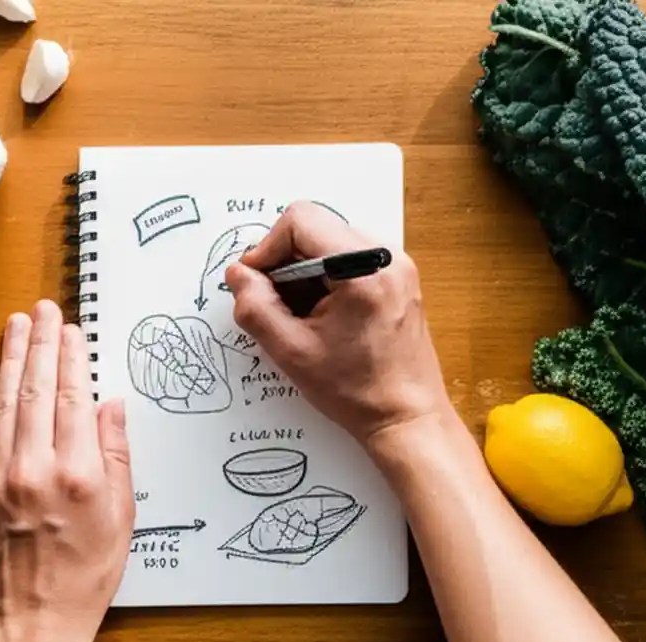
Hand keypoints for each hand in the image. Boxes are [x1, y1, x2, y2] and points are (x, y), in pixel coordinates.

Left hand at [0, 299, 133, 641]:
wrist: (35, 618)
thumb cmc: (86, 574)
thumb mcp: (122, 516)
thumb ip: (116, 455)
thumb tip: (110, 405)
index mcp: (80, 474)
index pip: (74, 398)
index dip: (72, 358)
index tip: (72, 329)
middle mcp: (37, 468)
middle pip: (37, 389)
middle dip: (39, 343)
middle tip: (42, 309)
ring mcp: (2, 476)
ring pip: (5, 401)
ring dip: (9, 357)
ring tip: (14, 324)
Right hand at [225, 202, 450, 445]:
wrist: (408, 417)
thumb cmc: (357, 392)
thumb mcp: (292, 351)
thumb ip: (255, 307)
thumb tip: (237, 274)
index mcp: (364, 269)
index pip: (301, 220)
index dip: (267, 248)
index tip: (255, 282)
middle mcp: (387, 257)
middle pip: (316, 229)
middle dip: (285, 263)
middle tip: (275, 305)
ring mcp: (397, 265)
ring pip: (330, 243)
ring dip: (304, 273)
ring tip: (301, 317)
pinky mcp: (398, 278)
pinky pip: (350, 259)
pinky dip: (326, 279)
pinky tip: (322, 316)